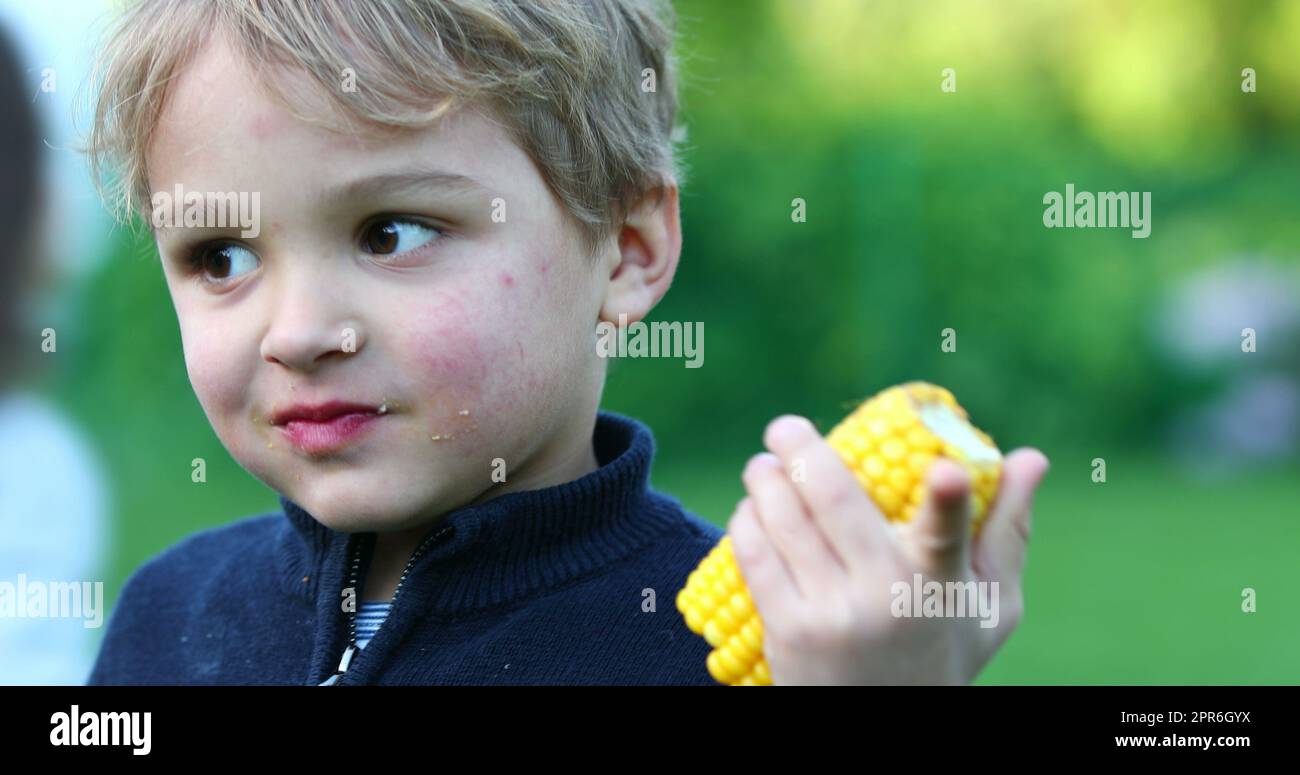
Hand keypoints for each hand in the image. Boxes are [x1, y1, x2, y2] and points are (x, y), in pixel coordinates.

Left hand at [728, 415, 1049, 684]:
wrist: (883, 729)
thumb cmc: (943, 653)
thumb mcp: (991, 606)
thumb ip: (1007, 531)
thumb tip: (1031, 457)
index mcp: (941, 584)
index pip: (946, 535)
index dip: (948, 500)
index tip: (945, 469)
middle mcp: (885, 597)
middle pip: (836, 501)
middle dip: (801, 449)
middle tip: (785, 427)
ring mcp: (831, 614)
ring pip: (786, 521)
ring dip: (765, 480)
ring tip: (762, 464)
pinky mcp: (788, 631)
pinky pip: (756, 556)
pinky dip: (748, 521)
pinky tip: (752, 507)